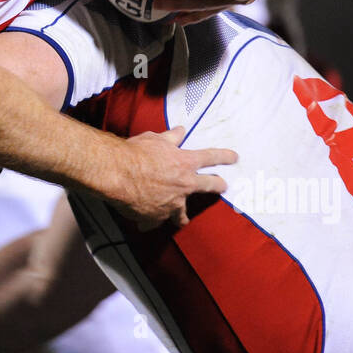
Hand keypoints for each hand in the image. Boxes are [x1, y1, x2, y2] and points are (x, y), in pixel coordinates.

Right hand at [113, 126, 236, 228]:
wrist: (118, 173)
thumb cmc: (135, 153)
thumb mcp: (155, 139)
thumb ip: (170, 137)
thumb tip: (180, 131)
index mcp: (184, 163)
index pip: (211, 157)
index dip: (224, 156)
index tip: (235, 157)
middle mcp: (183, 185)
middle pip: (209, 186)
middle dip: (218, 185)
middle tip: (223, 186)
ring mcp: (171, 204)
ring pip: (181, 215)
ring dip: (181, 217)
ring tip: (182, 220)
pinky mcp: (155, 217)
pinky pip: (154, 222)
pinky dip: (149, 220)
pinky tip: (144, 221)